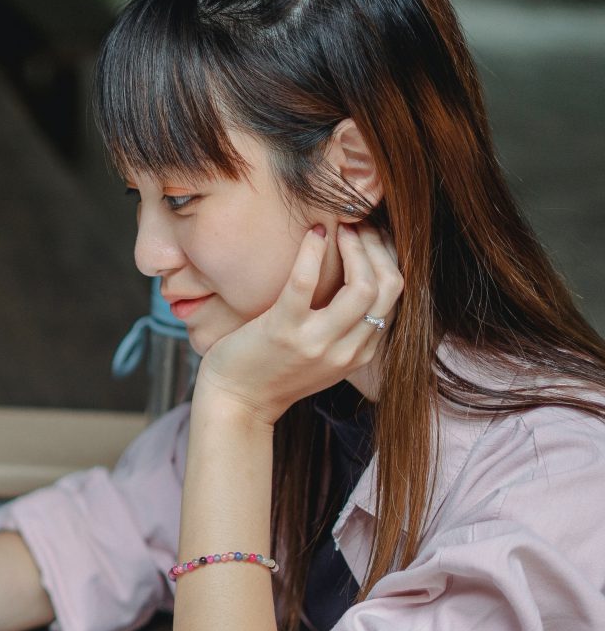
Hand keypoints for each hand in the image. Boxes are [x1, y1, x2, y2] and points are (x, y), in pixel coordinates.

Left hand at [192, 224, 403, 425]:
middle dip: (379, 249)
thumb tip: (356, 280)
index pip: (394, 298)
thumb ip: (343, 329)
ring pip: (363, 286)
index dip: (389, 260)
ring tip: (341, 228)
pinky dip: (312, 252)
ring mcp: (316, 342)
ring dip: (357, 248)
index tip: (373, 238)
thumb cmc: (271, 372)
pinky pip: (305, 282)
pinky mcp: (283, 331)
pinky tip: (314, 234)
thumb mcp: (322, 357)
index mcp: (360, 353)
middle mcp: (346, 350)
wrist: (235, 403)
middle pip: (389, 288)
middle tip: (360, 226)